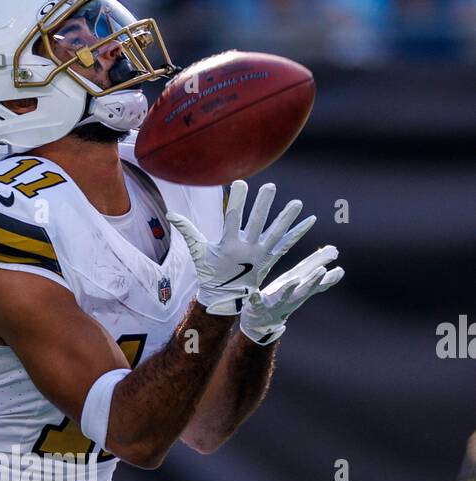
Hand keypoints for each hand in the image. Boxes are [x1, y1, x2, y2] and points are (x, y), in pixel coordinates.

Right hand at [167, 180, 315, 314]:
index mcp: (228, 246)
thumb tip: (171, 213)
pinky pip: (286, 244)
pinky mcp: (270, 259)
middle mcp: (247, 250)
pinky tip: (310, 220)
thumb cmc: (209, 271)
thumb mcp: (197, 251)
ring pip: (276, 234)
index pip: (232, 219)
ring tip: (298, 203)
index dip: (236, 201)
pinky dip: (298, 233)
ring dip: (287, 219)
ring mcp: (261, 255)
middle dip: (263, 205)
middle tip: (270, 186)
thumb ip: (187, 230)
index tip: (240, 183)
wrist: (225, 296)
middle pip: (257, 224)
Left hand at [239, 245, 342, 345]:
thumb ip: (321, 281)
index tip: (334, 252)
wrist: (261, 323)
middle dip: (312, 281)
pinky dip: (255, 299)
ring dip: (289, 289)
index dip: (323, 265)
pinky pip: (256, 304)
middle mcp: (289, 297)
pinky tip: (253, 294)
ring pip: (283, 296)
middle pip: (303, 290)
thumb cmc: (281, 301)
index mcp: (298, 289)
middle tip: (322, 270)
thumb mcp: (301, 289)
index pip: (311, 276)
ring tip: (295, 279)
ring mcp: (273, 303)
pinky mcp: (257, 308)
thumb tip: (341, 271)